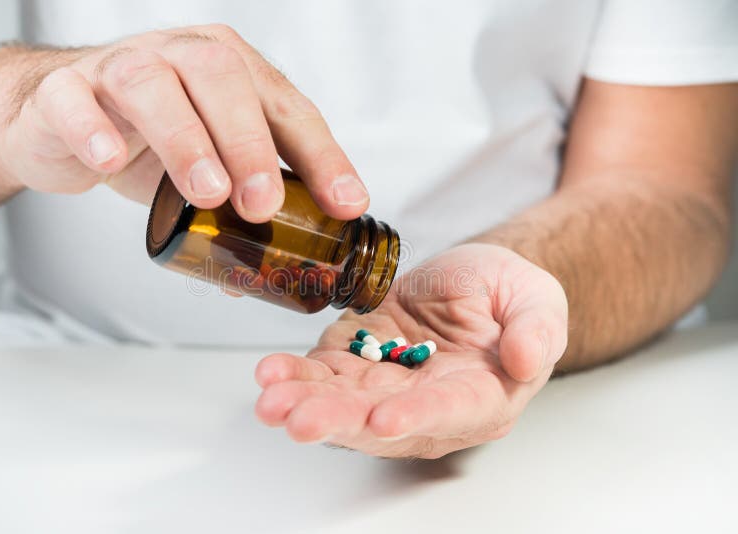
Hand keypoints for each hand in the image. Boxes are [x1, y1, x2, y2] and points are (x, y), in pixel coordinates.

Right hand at [0, 25, 367, 221]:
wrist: (58, 115)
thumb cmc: (149, 135)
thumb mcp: (211, 159)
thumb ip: (247, 195)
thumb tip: (282, 262)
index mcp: (230, 70)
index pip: (286, 105)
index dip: (321, 155)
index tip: (345, 205)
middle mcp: (180, 56)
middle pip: (222, 79)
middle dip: (249, 144)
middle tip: (262, 204)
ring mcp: (119, 67)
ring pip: (152, 85)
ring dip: (185, 139)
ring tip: (206, 194)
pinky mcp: (64, 92)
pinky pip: (72, 101)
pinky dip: (92, 129)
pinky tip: (110, 160)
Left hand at [254, 244, 567, 457]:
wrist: (470, 283)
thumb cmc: (508, 294)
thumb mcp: (536, 299)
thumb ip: (537, 330)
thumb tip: (525, 360)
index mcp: (482, 396)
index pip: (449, 412)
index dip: (417, 416)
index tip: (384, 419)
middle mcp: (428, 405)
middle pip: (380, 421)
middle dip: (338, 421)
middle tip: (299, 419)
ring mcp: (386, 388)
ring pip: (342, 404)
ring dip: (305, 402)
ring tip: (271, 398)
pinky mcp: (356, 364)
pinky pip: (322, 375)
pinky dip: (295, 375)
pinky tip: (270, 372)